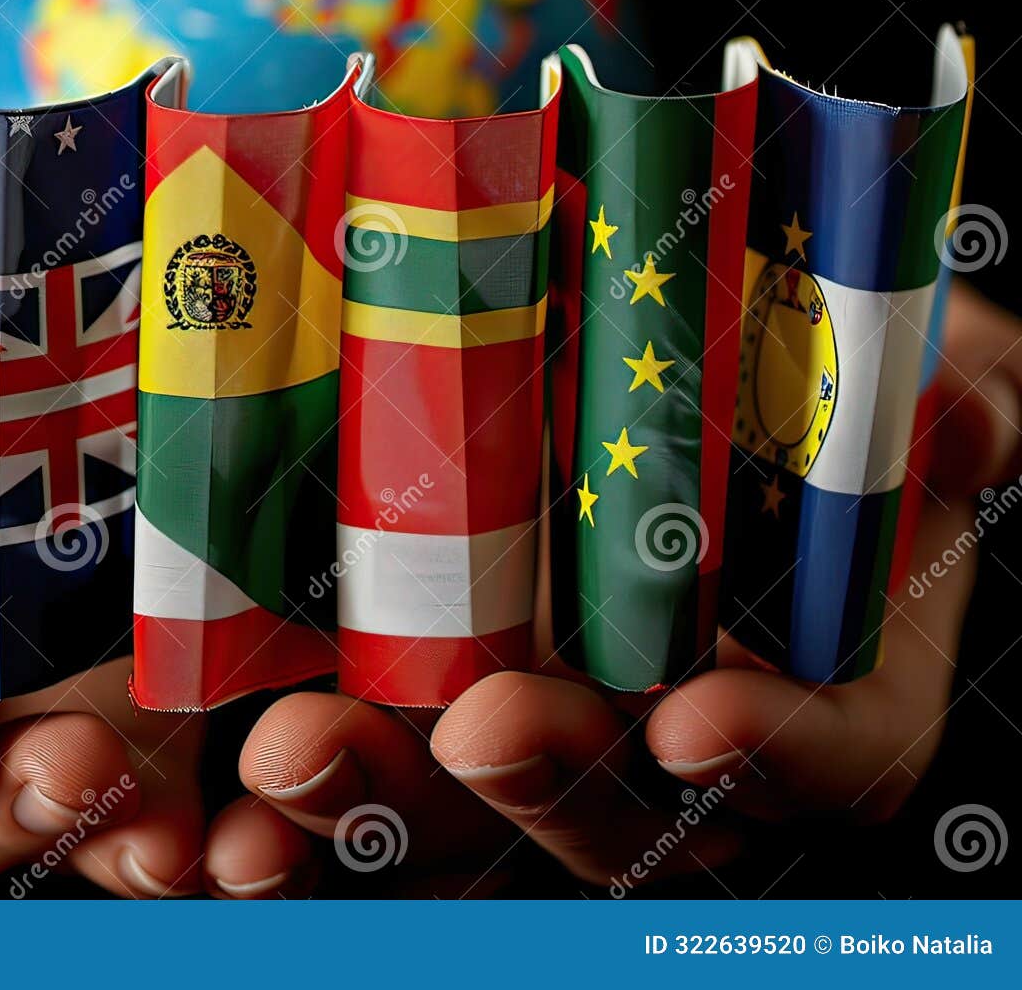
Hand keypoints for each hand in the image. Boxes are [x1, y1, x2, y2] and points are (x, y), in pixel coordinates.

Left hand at [237, 282, 1015, 891]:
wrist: (649, 348)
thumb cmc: (797, 366)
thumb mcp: (890, 360)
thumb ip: (937, 394)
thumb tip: (959, 406)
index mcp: (817, 671)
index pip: (838, 755)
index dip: (784, 751)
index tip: (704, 718)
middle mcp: (669, 732)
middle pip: (625, 812)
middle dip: (549, 784)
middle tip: (476, 734)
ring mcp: (535, 729)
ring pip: (471, 818)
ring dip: (381, 806)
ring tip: (292, 762)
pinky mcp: (406, 702)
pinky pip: (356, 773)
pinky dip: (293, 799)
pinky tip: (220, 805)